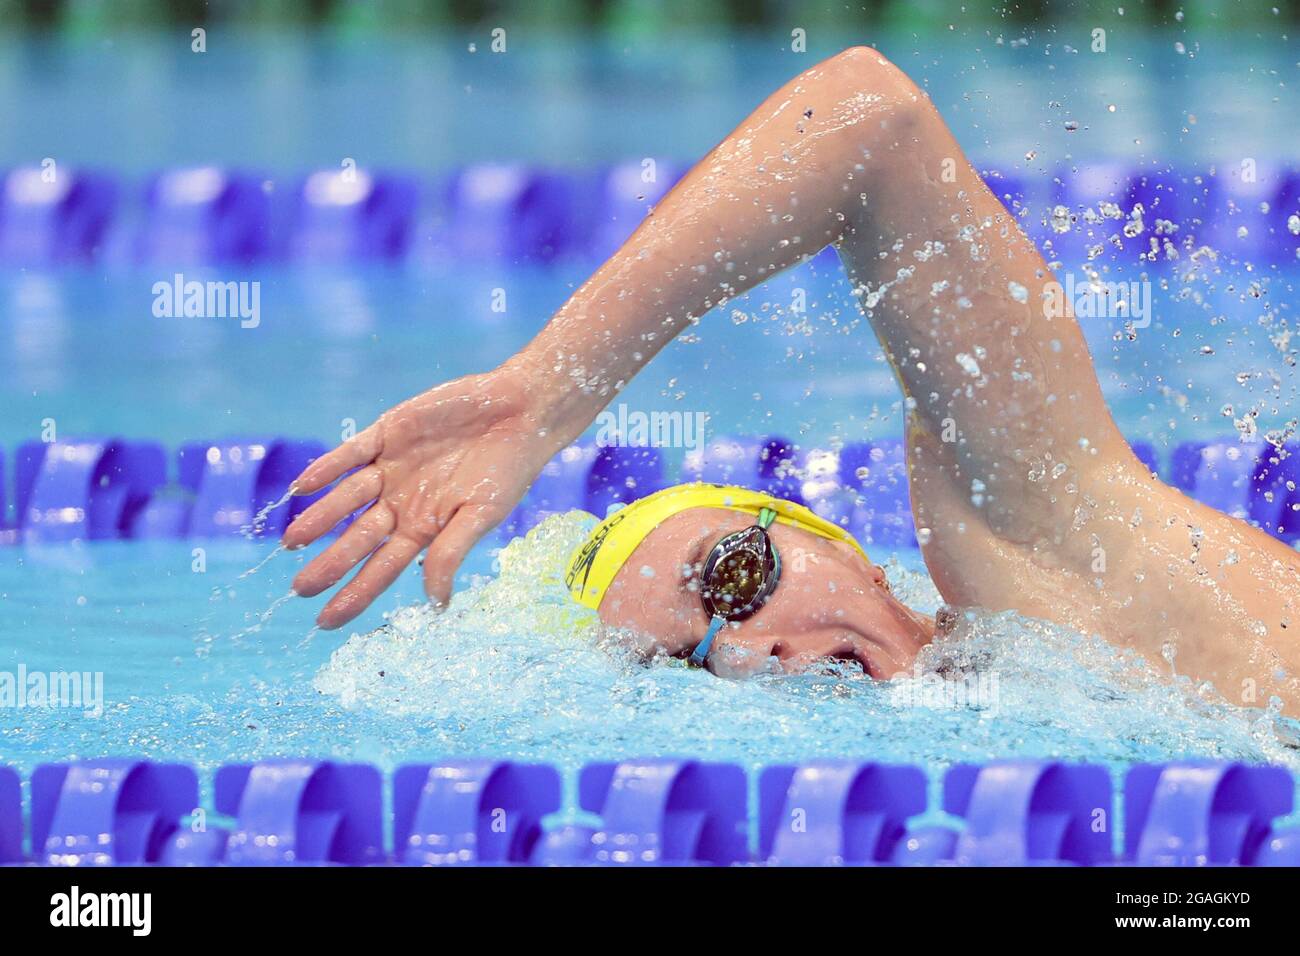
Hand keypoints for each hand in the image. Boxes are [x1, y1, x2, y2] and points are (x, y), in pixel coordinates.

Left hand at [283, 361, 567, 629]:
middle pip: (357, 538)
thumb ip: (451, 553)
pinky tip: (303, 485)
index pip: (382, 568)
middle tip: (299, 588)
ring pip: (346, 498)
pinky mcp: (388, 433)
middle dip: (329, 563)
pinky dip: (327, 468)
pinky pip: (350, 454)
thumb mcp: (481, 516)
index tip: (325, 621)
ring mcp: (392, 468)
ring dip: (319, 518)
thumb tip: (435, 604)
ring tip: (292, 541)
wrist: (519, 412)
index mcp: (424, 527)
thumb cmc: (508, 470)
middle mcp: (402, 502)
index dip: (354, 594)